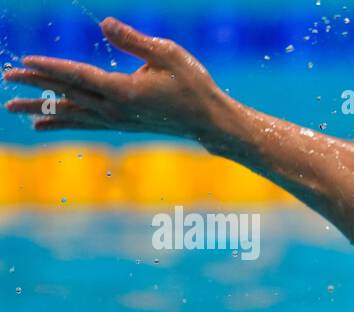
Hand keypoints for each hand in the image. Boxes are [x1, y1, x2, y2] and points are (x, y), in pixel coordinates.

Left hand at [3, 17, 230, 139]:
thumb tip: (104, 23)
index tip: (25, 62)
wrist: (210, 121)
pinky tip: (39, 123)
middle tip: (7, 77)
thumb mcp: (169, 54)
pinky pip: (82, 124)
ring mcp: (116, 120)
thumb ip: (134, 40)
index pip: (80, 77)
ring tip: (11, 107)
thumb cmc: (194, 84)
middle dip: (35, 85)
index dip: (51, 68)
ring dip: (39, 108)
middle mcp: (116, 110)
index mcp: (125, 91)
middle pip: (68, 94)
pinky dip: (59, 122)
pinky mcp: (120, 124)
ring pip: (70, 113)